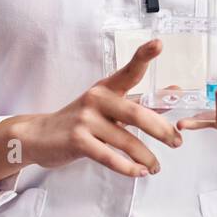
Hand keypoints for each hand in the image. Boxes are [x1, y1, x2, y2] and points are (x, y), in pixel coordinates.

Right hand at [0, 39, 182, 182]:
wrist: (39, 136)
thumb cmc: (81, 120)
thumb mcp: (108, 106)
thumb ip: (140, 102)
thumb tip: (174, 93)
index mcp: (107, 87)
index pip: (129, 71)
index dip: (144, 56)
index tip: (159, 44)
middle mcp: (97, 99)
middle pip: (136, 114)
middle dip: (161, 130)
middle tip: (177, 142)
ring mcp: (85, 119)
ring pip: (126, 141)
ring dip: (146, 157)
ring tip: (156, 167)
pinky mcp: (77, 141)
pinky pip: (109, 157)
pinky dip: (128, 168)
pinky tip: (139, 172)